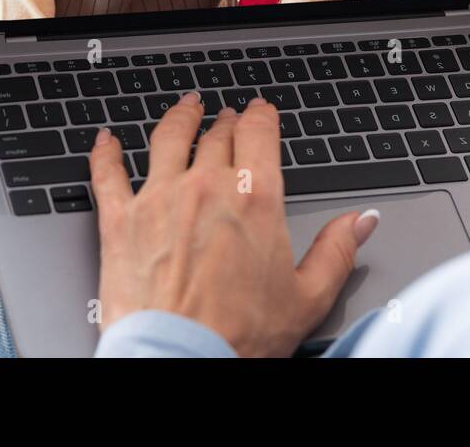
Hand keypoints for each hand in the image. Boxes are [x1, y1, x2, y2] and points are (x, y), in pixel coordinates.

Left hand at [89, 94, 379, 356]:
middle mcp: (206, 186)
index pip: (259, 133)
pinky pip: (108, 172)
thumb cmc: (240, 338)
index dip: (261, 115)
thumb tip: (362, 222)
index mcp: (255, 198)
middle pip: (217, 134)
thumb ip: (337, 250)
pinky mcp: (120, 220)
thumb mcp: (307, 298)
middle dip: (225, 121)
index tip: (261, 111)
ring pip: (167, 138)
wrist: (181, 361)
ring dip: (178, 118)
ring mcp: (158, 198)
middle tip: (227, 117)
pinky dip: (106, 151)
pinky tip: (106, 140)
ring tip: (184, 109)